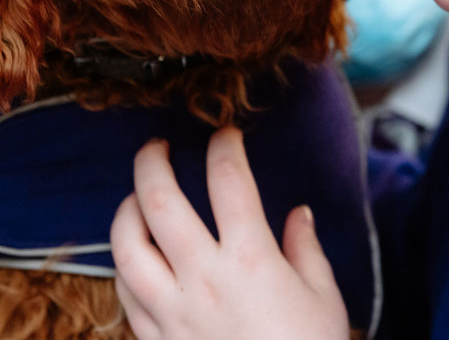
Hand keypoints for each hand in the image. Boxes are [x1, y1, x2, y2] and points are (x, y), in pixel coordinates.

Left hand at [111, 129, 349, 339]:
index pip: (229, 181)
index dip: (225, 146)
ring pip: (126, 248)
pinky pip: (126, 294)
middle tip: (156, 145)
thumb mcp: (324, 298)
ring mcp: (173, 313)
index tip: (226, 135)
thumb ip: (305, 249)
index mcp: (252, 260)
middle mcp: (204, 280)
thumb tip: (297, 214)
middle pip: (159, 202)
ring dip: (125, 211)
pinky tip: (136, 255)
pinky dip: (125, 265)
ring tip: (135, 196)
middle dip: (152, 161)